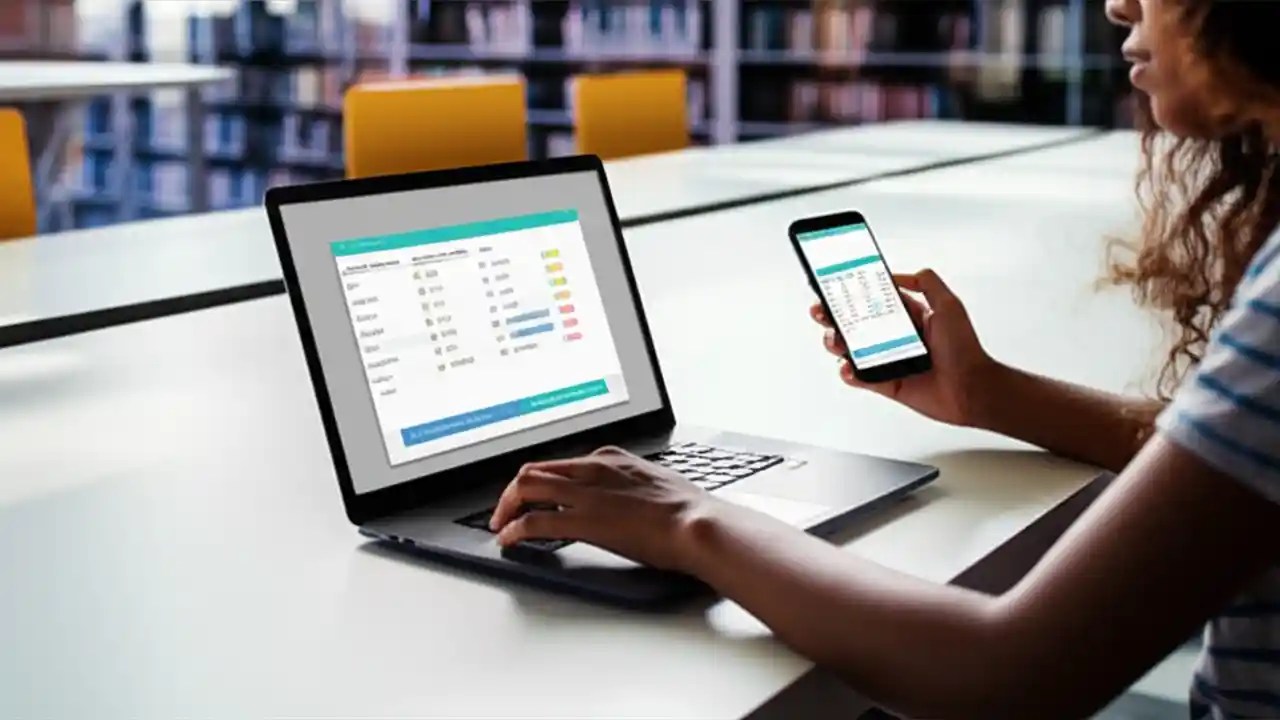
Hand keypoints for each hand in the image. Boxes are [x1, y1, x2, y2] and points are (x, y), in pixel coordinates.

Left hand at [489, 446, 721, 571]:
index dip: (539, 482)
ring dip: (506, 507)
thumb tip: (625, 499)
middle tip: (506, 511)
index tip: (535, 496)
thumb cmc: (687, 510)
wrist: (697, 524)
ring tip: (501, 525)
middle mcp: (592, 469)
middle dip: (514, 492)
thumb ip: (630, 486)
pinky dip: (514, 530)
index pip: (559, 464)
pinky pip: (534, 522)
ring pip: (526, 488)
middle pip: (535, 470)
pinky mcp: (582, 521)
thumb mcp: (653, 483)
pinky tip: (509, 541)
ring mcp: (585, 494)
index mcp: (609, 459)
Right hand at [810, 269, 995, 426]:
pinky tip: (848, 367)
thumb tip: (900, 274)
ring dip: (836, 342)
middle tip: (821, 310)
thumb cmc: (965, 349)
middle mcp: (895, 337)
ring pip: (851, 350)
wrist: (971, 389)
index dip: (854, 293)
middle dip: (834, 316)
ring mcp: (888, 361)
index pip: (874, 300)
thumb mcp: (949, 304)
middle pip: (856, 323)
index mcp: (908, 316)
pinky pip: (859, 378)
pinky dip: (849, 373)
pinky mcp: (886, 384)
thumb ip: (928, 283)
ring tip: (835, 339)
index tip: (836, 286)